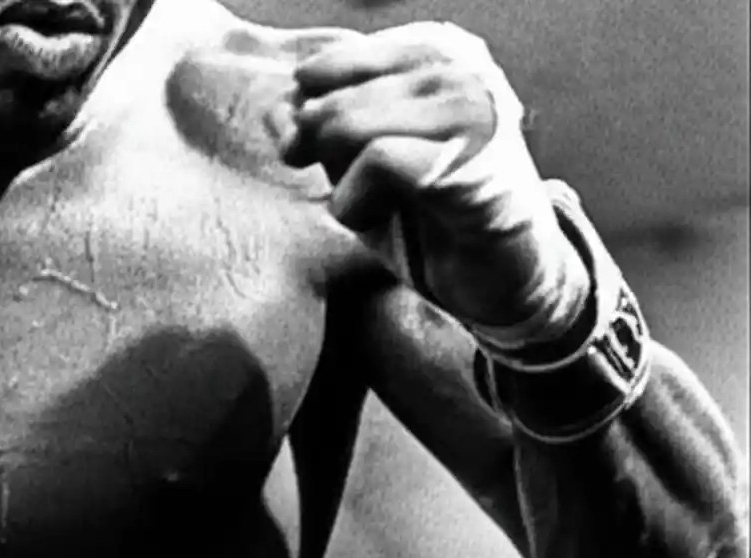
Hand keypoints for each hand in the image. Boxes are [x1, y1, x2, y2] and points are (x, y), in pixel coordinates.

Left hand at [279, 22, 587, 329]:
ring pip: (349, 124)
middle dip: (315, 151)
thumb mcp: (361, 166)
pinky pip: (376, 161)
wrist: (503, 278)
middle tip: (338, 187)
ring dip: (337, 180)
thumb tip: (278, 109)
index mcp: (438, 55)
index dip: (305, 110)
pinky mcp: (471, 159)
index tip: (303, 150)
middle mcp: (460, 70)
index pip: (334, 63)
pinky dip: (354, 201)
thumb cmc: (432, 217)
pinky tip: (374, 219)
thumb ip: (321, 131)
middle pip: (333, 97)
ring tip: (366, 206)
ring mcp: (473, 110)